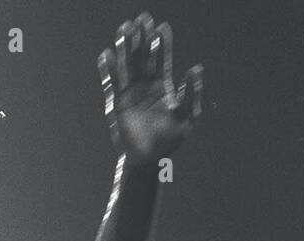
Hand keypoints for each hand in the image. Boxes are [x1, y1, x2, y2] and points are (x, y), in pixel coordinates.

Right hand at [97, 12, 202, 165]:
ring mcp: (130, 91)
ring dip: (125, 46)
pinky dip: (108, 70)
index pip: (162, 59)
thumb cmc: (170, 139)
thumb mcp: (187, 118)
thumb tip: (196, 68)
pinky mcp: (116, 102)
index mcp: (162, 85)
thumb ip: (191, 94)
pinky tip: (107, 55)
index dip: (162, 43)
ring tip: (125, 28)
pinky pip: (111, 82)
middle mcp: (145, 84)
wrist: (149, 157)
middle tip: (142, 19)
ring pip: (127, 64)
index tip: (162, 27)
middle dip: (143, 38)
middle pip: (143, 56)